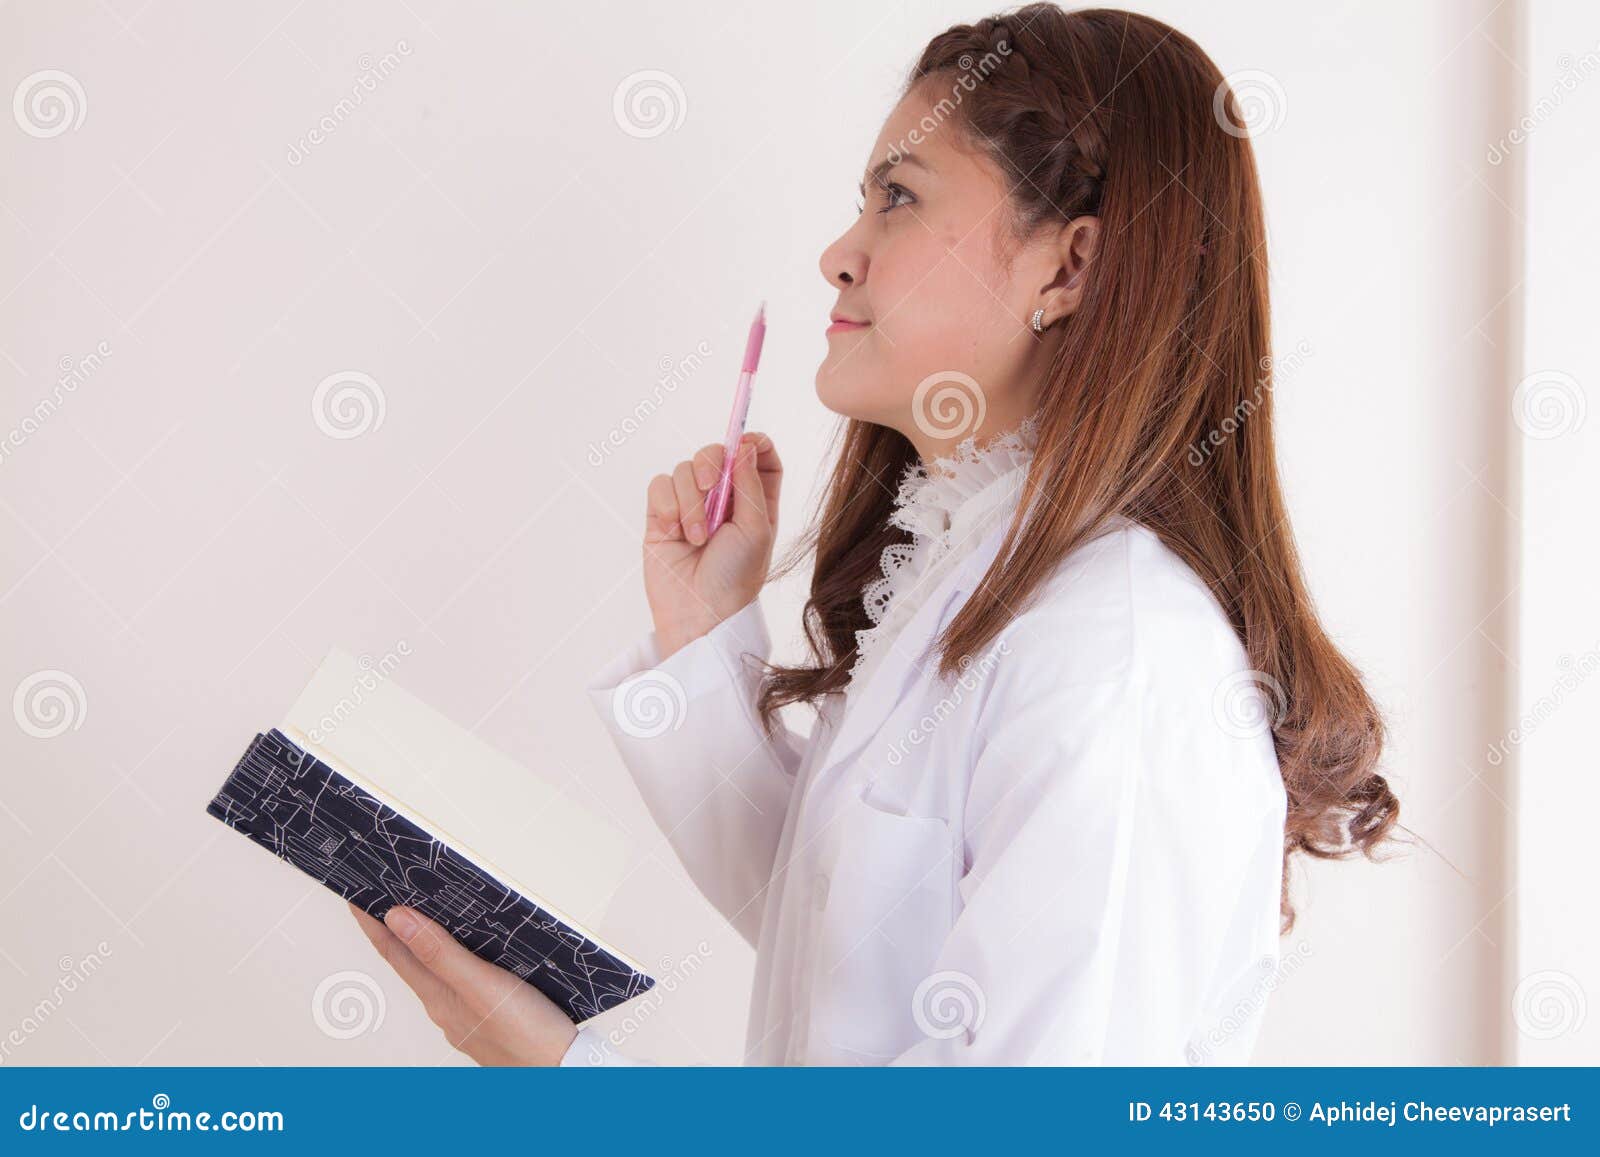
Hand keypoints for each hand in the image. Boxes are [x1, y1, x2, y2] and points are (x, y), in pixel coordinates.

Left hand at [350, 902, 576, 1065]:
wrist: (561, 1073)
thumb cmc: (526, 1035)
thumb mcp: (481, 986)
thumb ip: (440, 953)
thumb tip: (397, 919)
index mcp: (439, 997)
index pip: (395, 952)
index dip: (373, 922)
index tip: (357, 896)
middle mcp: (446, 1007)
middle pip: (410, 961)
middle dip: (395, 929)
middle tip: (383, 898)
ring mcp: (466, 1015)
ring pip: (436, 972)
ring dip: (424, 943)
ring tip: (419, 918)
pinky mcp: (489, 1017)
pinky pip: (460, 981)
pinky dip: (453, 959)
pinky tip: (467, 953)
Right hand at [643, 431, 781, 658]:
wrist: (699, 612)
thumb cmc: (736, 576)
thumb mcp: (757, 529)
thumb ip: (751, 483)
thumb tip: (745, 444)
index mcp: (755, 501)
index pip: (757, 456)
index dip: (754, 443)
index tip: (747, 442)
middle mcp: (723, 500)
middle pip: (716, 453)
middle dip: (711, 463)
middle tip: (709, 486)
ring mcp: (690, 506)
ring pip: (683, 470)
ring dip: (689, 502)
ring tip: (696, 537)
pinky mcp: (661, 516)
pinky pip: (659, 486)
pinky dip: (666, 506)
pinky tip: (674, 533)